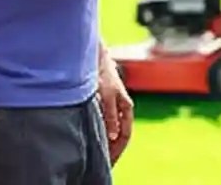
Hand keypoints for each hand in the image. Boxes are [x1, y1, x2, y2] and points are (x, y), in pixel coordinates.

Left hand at [97, 50, 132, 164]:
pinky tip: (94, 138)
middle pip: (120, 134)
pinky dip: (102, 133)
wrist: (97, 59)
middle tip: (104, 161)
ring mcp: (114, 107)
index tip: (110, 159)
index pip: (126, 134)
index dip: (118, 148)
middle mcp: (122, 109)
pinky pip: (106, 124)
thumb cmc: (104, 75)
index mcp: (126, 107)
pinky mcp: (105, 105)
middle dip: (113, 148)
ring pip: (113, 130)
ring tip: (98, 153)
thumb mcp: (107, 96)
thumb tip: (114, 135)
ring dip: (107, 141)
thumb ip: (111, 115)